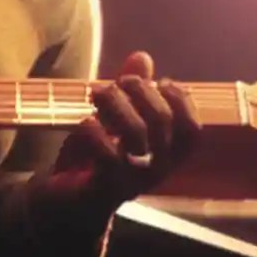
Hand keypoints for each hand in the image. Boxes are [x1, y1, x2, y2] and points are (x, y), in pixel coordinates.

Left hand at [42, 51, 200, 216]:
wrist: (64, 200)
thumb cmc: (94, 156)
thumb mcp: (113, 118)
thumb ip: (130, 90)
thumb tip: (142, 56)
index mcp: (165, 155)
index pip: (192, 131)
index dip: (182, 101)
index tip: (161, 81)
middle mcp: (156, 170)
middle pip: (163, 122)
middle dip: (140, 92)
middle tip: (118, 83)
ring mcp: (132, 181)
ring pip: (137, 133)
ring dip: (115, 103)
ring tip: (96, 94)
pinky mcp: (104, 189)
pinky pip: (108, 155)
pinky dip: (94, 130)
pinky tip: (86, 122)